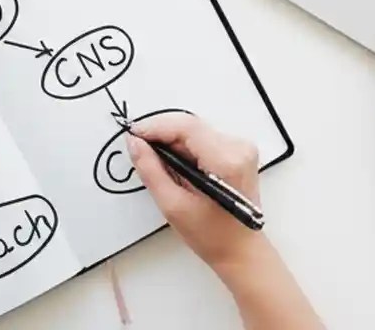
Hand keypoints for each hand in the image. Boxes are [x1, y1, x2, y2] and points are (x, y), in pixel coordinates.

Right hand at [127, 114, 263, 273]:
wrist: (241, 249)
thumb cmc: (212, 235)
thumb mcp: (174, 206)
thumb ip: (151, 170)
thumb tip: (135, 144)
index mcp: (226, 161)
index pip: (186, 127)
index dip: (155, 126)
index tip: (133, 134)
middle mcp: (238, 148)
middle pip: (191, 127)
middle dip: (162, 135)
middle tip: (139, 149)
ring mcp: (241, 148)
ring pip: (196, 131)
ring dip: (173, 142)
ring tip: (157, 162)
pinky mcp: (239, 152)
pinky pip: (205, 139)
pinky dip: (186, 148)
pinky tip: (177, 165)